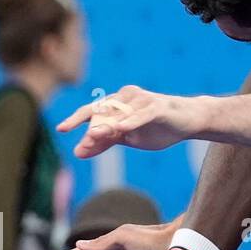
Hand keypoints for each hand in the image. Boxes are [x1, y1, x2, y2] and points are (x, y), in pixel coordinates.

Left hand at [57, 85, 207, 157]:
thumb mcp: (128, 139)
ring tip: (94, 135)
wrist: (188, 122)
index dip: (76, 119)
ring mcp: (142, 100)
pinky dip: (131, 121)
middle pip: (103, 113)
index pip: (92, 111)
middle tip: (86, 142)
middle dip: (93, 129)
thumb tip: (78, 152)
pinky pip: (141, 114)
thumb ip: (104, 142)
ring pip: (119, 114)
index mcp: (117, 104)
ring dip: (107, 125)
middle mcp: (126, 97)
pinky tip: (121, 128)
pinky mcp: (158, 106)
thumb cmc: (157, 127)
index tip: (61, 129)